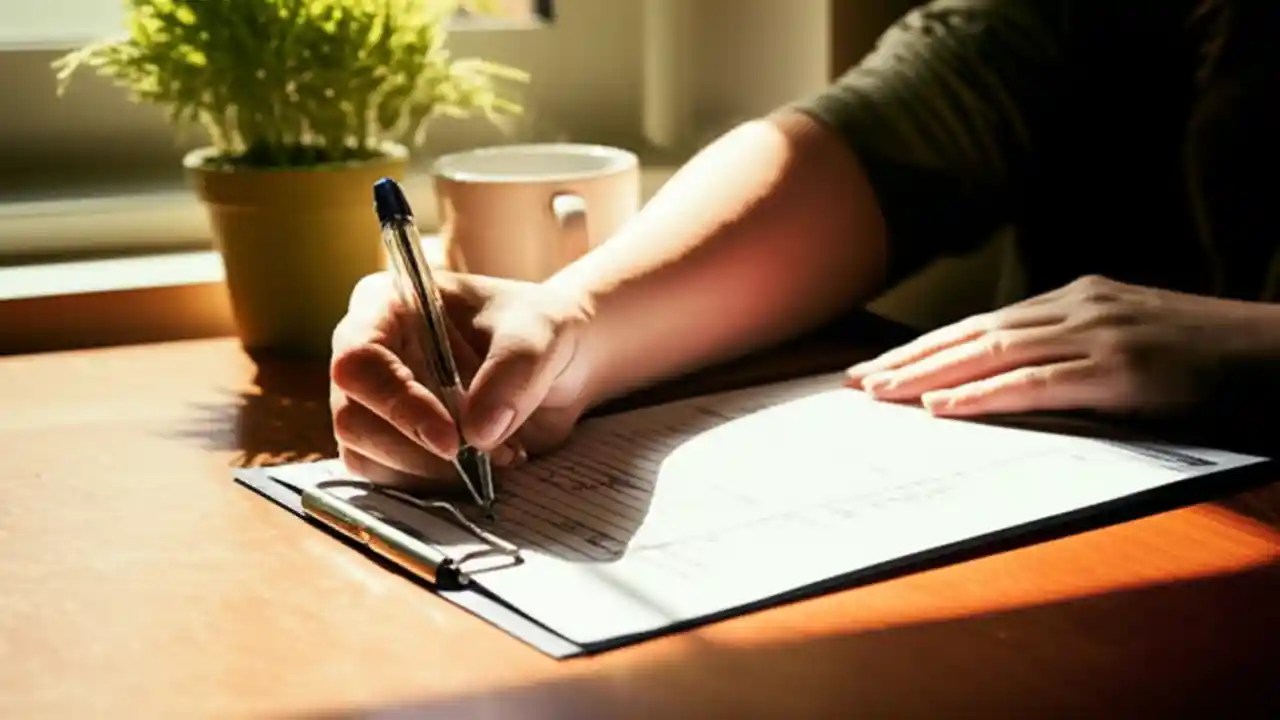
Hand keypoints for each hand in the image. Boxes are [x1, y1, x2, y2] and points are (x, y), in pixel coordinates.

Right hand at [329, 271, 593, 487]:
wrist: (561, 363)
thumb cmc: (540, 330)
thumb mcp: (541, 335)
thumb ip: (513, 373)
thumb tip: (476, 433)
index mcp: (386, 306)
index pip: (360, 361)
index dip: (397, 404)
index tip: (450, 440)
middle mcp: (367, 354)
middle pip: (353, 417)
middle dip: (419, 450)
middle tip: (488, 455)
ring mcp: (373, 402)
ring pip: (366, 456)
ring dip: (431, 473)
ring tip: (497, 456)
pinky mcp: (389, 443)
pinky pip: (389, 480)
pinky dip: (436, 486)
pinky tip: (482, 469)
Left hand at [845, 274, 1279, 417]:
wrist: (1275, 350)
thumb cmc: (1201, 354)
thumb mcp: (1125, 340)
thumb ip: (1068, 352)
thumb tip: (1004, 378)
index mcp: (1075, 299)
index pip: (982, 324)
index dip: (926, 347)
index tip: (879, 367)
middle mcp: (1077, 307)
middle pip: (974, 333)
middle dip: (910, 359)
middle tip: (856, 383)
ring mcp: (1097, 334)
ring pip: (992, 352)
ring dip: (927, 376)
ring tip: (878, 394)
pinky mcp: (1119, 370)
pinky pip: (1035, 383)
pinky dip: (983, 395)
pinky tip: (940, 409)